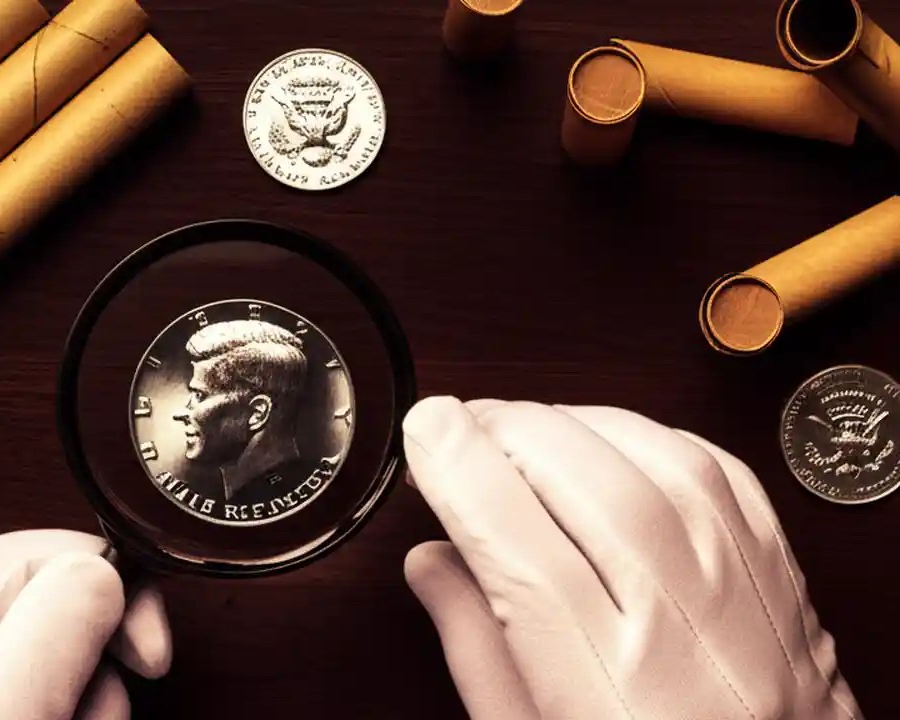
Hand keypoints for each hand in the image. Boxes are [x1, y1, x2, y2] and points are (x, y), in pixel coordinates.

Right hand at [402, 397, 860, 719]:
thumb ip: (477, 650)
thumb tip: (431, 558)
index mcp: (610, 701)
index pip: (526, 555)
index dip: (465, 473)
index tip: (426, 432)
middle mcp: (691, 643)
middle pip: (593, 489)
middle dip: (509, 431)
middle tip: (462, 430)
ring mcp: (749, 602)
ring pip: (657, 462)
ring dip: (571, 423)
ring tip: (521, 434)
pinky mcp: (784, 576)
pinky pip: (716, 469)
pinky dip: (645, 438)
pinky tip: (602, 447)